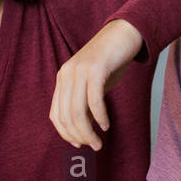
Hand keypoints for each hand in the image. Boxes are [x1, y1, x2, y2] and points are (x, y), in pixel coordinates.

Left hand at [48, 18, 143, 150]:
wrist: (124, 33)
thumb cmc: (110, 60)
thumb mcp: (93, 83)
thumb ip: (85, 102)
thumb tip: (84, 129)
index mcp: (63, 78)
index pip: (55, 114)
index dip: (65, 133)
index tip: (78, 145)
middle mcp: (67, 74)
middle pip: (66, 116)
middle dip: (78, 136)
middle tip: (93, 147)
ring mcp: (80, 70)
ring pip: (77, 111)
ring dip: (88, 131)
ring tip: (98, 142)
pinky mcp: (96, 69)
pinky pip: (94, 100)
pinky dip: (100, 117)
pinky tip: (106, 125)